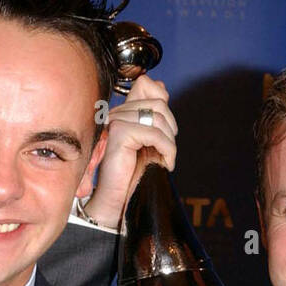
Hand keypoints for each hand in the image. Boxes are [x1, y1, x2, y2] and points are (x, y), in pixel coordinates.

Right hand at [83, 75, 177, 228]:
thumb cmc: (132, 175)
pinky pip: (153, 133)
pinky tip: (164, 163)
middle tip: (166, 151)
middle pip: (158, 104)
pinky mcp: (118, 134)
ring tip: (164, 159)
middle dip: (170, 130)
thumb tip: (161, 87)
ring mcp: (114, 122)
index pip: (145, 84)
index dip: (162, 100)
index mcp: (122, 112)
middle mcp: (115, 113)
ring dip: (169, 142)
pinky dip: (166, 149)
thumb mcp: (150, 140)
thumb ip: (154, 114)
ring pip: (157, 117)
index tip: (166, 130)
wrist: (118, 201)